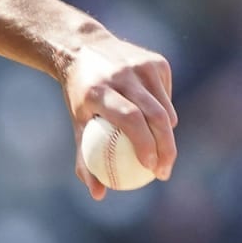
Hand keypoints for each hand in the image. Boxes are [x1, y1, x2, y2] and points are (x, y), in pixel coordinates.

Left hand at [60, 32, 177, 199]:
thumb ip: (85, 158)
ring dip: (166, 135)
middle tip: (163, 171)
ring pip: (165, 108)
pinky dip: (163, 114)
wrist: (82, 47)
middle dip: (166, 148)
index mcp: (100, 90)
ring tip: (161, 155)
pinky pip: (165, 97)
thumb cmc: (79, 95)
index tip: (150, 168)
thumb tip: (98, 194)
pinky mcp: (157, 62)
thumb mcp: (76, 122)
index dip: (144, 144)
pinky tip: (154, 124)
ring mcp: (143, 66)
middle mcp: (123, 75)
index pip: (130, 119)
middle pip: (155, 116)